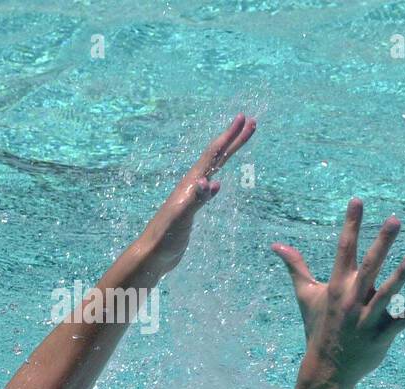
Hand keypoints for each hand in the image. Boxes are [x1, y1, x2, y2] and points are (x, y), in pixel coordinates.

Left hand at [140, 113, 256, 274]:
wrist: (153, 253)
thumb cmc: (166, 236)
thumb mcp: (182, 217)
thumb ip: (196, 199)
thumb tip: (212, 182)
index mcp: (191, 183)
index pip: (214, 154)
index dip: (230, 136)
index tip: (245, 119)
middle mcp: (192, 184)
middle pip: (217, 155)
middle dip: (234, 138)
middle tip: (251, 122)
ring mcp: (192, 195)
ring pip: (214, 168)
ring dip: (227, 154)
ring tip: (238, 143)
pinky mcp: (193, 207)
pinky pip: (209, 185)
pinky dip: (219, 177)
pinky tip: (218, 180)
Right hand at [272, 199, 404, 387]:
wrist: (326, 368)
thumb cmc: (319, 328)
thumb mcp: (307, 296)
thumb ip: (296, 268)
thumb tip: (277, 245)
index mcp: (337, 287)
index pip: (344, 249)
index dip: (351, 224)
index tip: (358, 201)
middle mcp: (352, 300)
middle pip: (369, 266)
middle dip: (382, 243)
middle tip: (395, 220)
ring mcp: (367, 319)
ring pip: (386, 295)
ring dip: (400, 277)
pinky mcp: (381, 336)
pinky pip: (400, 322)